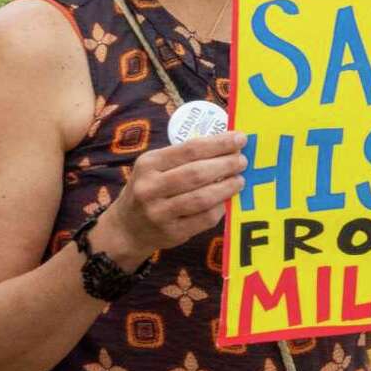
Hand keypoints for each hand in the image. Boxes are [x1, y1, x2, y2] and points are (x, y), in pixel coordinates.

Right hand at [101, 131, 248, 264]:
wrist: (128, 227)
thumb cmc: (150, 189)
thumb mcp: (156, 167)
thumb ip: (186, 157)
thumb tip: (228, 145)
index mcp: (148, 163)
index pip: (190, 149)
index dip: (219, 143)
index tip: (240, 138)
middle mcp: (150, 187)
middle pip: (197, 173)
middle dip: (226, 165)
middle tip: (242, 161)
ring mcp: (160, 212)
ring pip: (202, 197)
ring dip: (227, 187)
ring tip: (239, 180)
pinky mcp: (172, 232)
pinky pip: (204, 218)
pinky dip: (220, 208)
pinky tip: (227, 200)